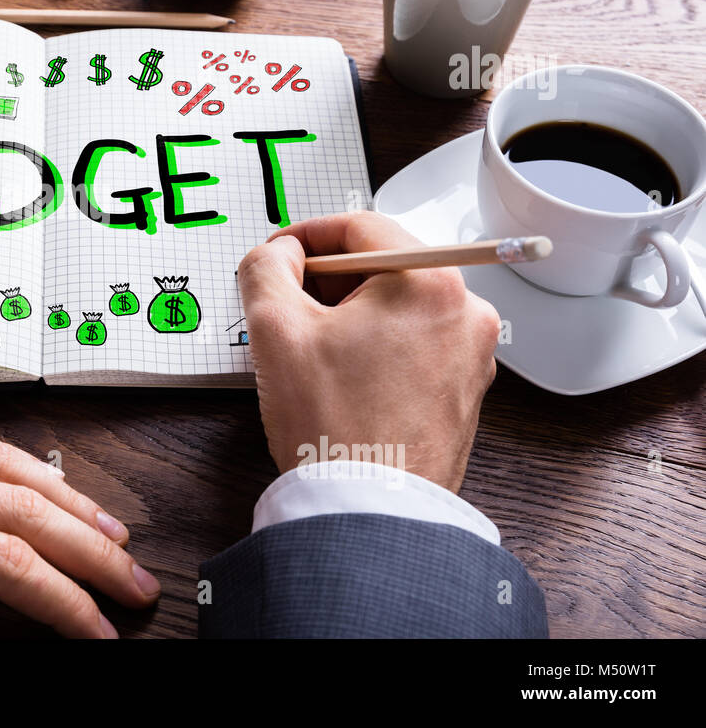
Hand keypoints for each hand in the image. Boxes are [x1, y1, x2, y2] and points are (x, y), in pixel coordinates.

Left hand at [0, 425, 157, 637]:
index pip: (0, 563)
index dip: (62, 603)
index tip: (97, 632)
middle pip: (19, 506)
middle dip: (88, 549)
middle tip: (133, 585)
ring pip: (0, 461)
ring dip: (64, 496)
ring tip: (109, 531)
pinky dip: (13, 458)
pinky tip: (32, 476)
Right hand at [236, 212, 500, 492]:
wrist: (370, 512)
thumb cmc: (333, 426)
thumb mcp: (275, 329)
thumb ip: (267, 268)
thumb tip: (279, 255)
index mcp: (430, 282)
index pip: (361, 226)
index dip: (307, 233)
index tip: (279, 253)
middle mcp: (465, 312)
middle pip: (383, 265)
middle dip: (327, 278)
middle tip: (285, 304)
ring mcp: (470, 354)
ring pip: (397, 307)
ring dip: (349, 314)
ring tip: (309, 350)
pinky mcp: (463, 390)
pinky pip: (412, 345)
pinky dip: (374, 347)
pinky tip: (340, 376)